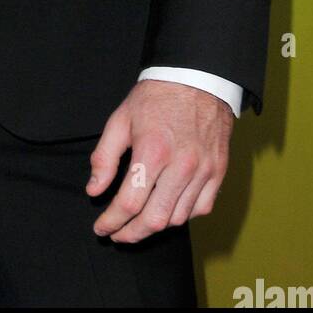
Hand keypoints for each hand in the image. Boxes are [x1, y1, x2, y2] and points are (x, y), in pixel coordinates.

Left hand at [87, 80, 233, 241]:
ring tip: (137, 224)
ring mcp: (204, 171)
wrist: (198, 78)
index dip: (111, 222)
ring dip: (154, 227)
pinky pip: (200, 209)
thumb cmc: (155, 98)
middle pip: (155, 219)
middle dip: (131, 234)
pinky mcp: (218, 172)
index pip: (129, 203)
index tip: (101, 228)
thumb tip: (94, 191)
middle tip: (117, 234)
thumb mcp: (120, 119)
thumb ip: (104, 157)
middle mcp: (181, 166)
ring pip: (178, 219)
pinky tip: (166, 211)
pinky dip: (182, 216)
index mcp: (152, 151)